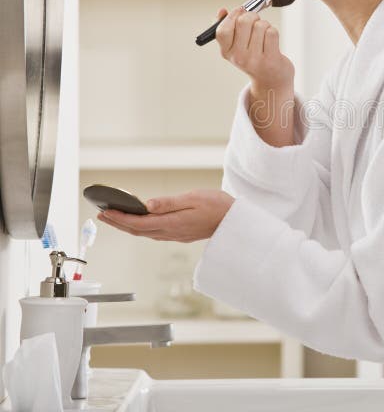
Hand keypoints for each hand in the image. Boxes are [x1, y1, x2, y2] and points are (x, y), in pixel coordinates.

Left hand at [96, 189, 234, 242]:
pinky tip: (138, 222)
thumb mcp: (194, 198)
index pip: (139, 223)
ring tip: (114, 218)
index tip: (104, 212)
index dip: (119, 218)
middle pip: (137, 230)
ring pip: (144, 233)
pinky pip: (154, 233)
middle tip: (101, 215)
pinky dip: (140, 227)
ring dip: (127, 226)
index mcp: (172, 223)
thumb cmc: (217, 207)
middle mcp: (171, 232)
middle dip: (117, 223)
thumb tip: (146, 205)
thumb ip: (169, 202)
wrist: (233, 222)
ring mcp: (175, 235)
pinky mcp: (179, 234)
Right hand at [214, 6, 294, 91]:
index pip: (222, 30)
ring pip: (260, 25)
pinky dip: (273, 31)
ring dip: (265, 24)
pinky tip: (272, 40)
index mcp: (226, 52)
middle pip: (243, 22)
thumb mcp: (236, 46)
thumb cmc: (253, 57)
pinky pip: (272, 32)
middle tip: (256, 20)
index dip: (232, 15)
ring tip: (264, 34)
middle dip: (252, 16)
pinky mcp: (271, 59)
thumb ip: (227, 27)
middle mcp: (238, 57)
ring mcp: (254, 59)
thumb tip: (222, 11)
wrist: (271, 80)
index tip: (240, 11)